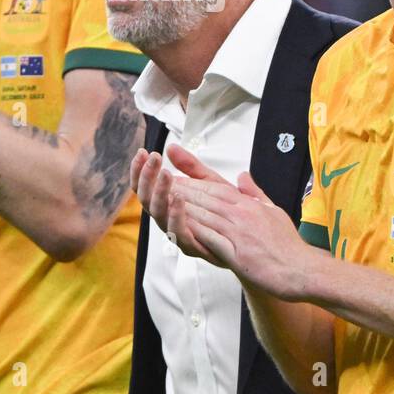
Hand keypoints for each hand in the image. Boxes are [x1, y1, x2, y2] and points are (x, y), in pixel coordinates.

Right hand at [130, 146, 225, 264]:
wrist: (253, 242)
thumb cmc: (229, 214)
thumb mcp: (212, 183)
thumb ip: (191, 167)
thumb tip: (171, 147)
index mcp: (169, 203)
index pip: (145, 186)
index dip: (140, 170)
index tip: (143, 152)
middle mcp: (168, 218)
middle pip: (145, 199)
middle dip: (146, 177)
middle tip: (154, 158)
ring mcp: (177, 233)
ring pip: (157, 214)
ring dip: (159, 192)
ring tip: (166, 174)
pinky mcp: (191, 246)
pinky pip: (176, 232)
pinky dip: (175, 215)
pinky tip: (178, 198)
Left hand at [166, 144, 315, 300]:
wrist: (304, 271)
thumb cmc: (288, 245)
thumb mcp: (273, 211)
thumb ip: (255, 193)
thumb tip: (242, 176)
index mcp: (249, 204)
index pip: (216, 187)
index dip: (192, 182)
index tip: (174, 177)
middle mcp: (243, 213)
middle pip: (206, 197)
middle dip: (180, 189)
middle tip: (159, 182)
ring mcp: (240, 233)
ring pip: (205, 215)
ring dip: (182, 207)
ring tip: (161, 200)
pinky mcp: (239, 253)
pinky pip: (211, 240)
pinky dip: (194, 232)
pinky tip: (178, 229)